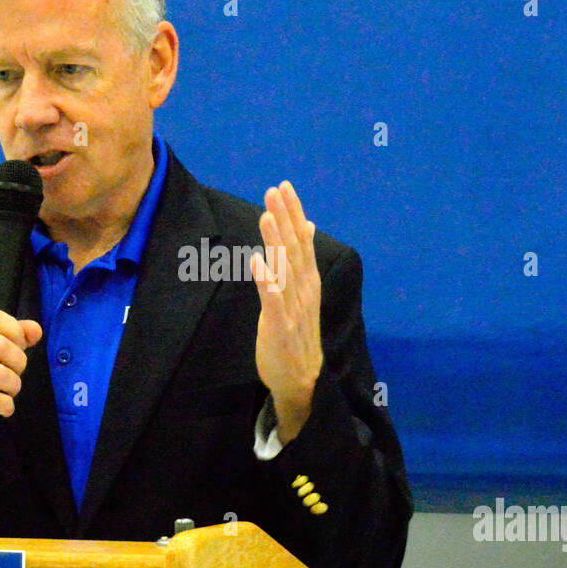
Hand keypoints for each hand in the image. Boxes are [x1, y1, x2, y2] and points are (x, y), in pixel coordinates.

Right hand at [0, 307, 41, 510]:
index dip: (14, 330)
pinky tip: (1, 409)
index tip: (18, 347)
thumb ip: (8, 338)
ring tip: (6, 394)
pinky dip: (6, 406)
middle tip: (12, 377)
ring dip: (13, 387)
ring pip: (1, 373)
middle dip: (18, 364)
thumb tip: (35, 329)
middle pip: (1, 345)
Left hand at [250, 181, 322, 444]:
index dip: (294, 213)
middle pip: (294, 248)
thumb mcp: (304, 293)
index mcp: (309, 281)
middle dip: (284, 218)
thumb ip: (303, 260)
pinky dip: (266, 280)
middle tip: (274, 190)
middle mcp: (303, 290)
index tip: (284, 187)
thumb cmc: (298, 334)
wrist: (302, 379)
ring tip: (267, 215)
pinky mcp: (279, 327)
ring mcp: (292, 308)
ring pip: (284, 269)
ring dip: (276, 241)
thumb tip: (308, 225)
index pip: (302, 240)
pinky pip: (272, 301)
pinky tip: (257, 261)